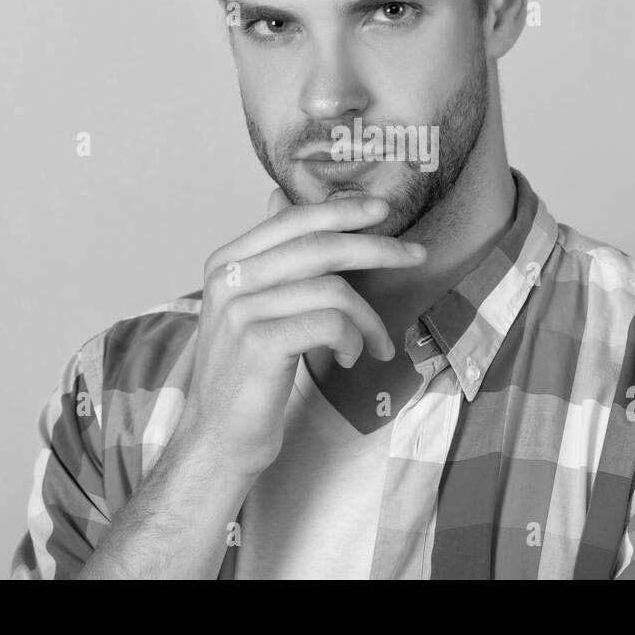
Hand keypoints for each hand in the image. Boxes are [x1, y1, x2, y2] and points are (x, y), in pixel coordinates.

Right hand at [177, 189, 426, 479]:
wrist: (218, 439)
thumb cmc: (246, 375)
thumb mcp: (251, 306)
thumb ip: (269, 256)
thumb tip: (278, 196)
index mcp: (227, 261)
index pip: (294, 219)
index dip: (343, 211)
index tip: (384, 210)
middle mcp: (228, 278)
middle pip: (319, 246)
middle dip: (377, 248)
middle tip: (416, 256)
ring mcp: (240, 310)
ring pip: (332, 289)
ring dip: (368, 319)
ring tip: (376, 344)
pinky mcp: (259, 343)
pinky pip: (330, 323)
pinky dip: (352, 340)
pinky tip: (348, 359)